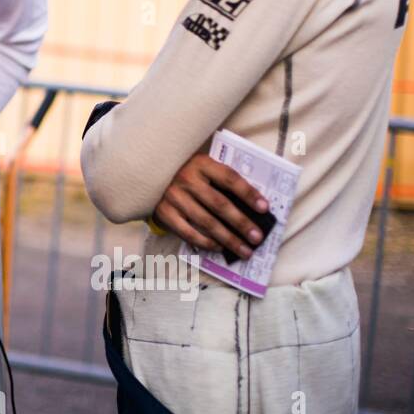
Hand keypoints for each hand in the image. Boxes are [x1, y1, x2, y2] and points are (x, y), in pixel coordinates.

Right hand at [153, 153, 269, 260]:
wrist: (149, 175)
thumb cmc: (186, 172)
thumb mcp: (204, 167)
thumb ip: (222, 180)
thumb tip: (253, 205)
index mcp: (201, 164)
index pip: (229, 179)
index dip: (248, 193)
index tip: (265, 208)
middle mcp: (186, 179)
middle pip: (219, 204)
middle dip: (241, 223)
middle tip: (257, 237)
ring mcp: (174, 197)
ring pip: (206, 222)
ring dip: (228, 239)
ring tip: (245, 250)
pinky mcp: (165, 213)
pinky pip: (189, 232)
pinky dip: (206, 242)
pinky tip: (219, 247)